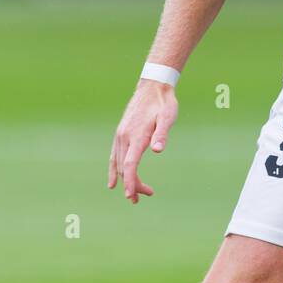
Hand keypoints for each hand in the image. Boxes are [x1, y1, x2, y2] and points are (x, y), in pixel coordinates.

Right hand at [108, 80, 178, 202]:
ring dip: (125, 180)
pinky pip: (114, 156)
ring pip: (118, 163)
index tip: (131, 196)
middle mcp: (124, 137)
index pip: (130, 164)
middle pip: (124, 168)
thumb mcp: (168, 117)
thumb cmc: (163, 104)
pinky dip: (114, 170)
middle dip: (133, 185)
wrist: (152, 87)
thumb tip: (157, 150)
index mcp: (136, 136)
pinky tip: (114, 181)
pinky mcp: (120, 133)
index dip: (131, 182)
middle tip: (147, 195)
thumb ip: (162, 134)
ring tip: (133, 196)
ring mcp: (120, 135)